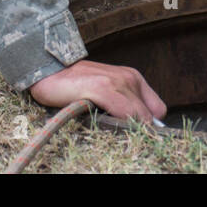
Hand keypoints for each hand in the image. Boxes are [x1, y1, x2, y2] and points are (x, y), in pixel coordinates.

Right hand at [29, 59, 167, 123]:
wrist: (49, 71)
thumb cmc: (75, 85)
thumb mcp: (106, 91)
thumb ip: (124, 104)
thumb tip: (142, 127)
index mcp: (133, 78)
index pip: (158, 110)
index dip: (148, 125)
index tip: (135, 133)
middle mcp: (129, 78)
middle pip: (150, 116)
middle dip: (139, 129)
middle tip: (121, 136)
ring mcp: (117, 81)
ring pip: (140, 117)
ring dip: (130, 129)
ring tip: (111, 131)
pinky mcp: (102, 87)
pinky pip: (125, 113)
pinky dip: (121, 125)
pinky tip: (106, 125)